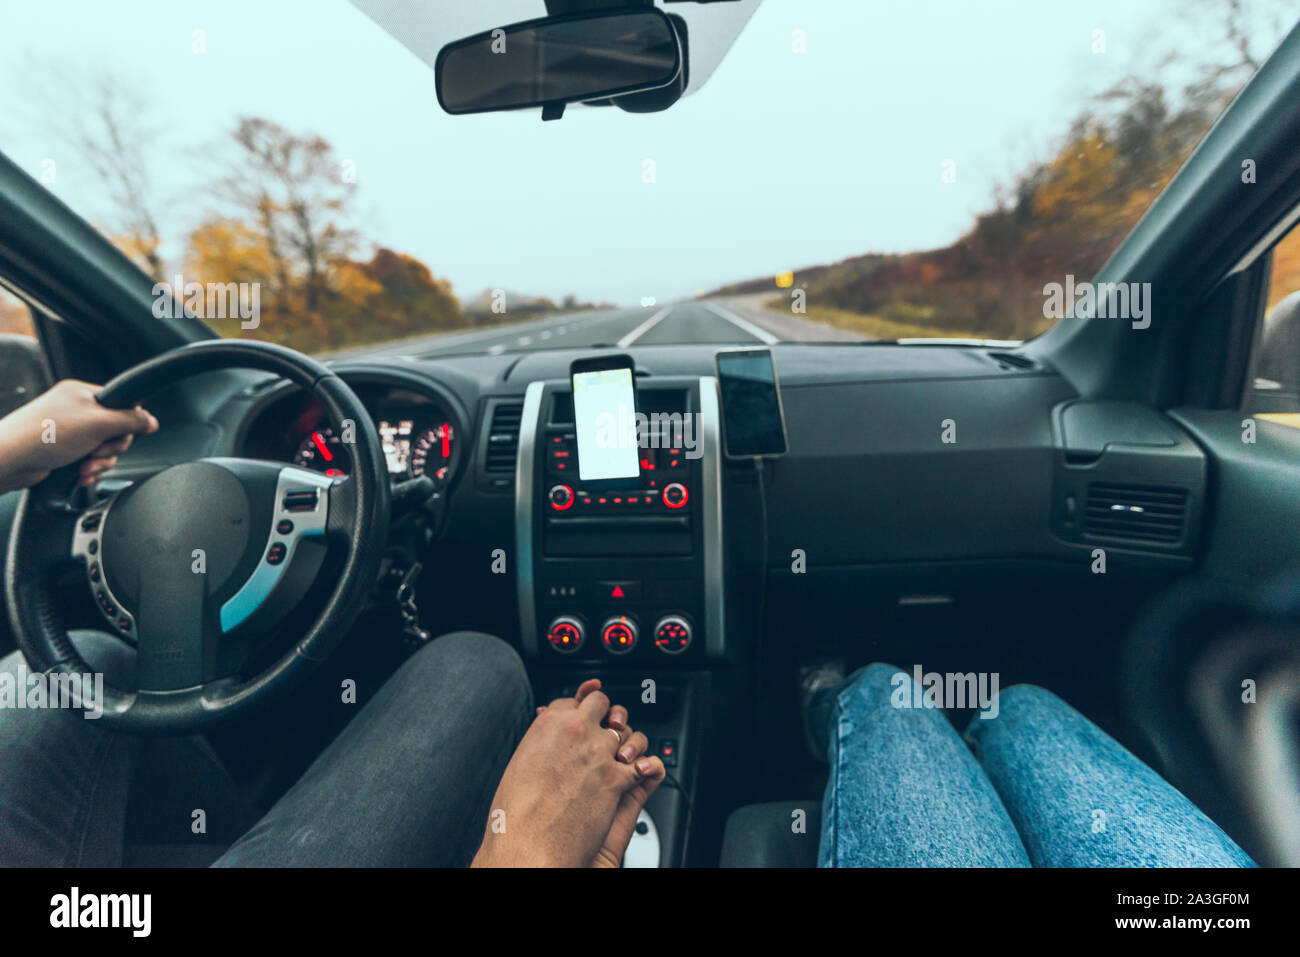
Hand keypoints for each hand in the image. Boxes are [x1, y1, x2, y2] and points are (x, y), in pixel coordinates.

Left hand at [0, 380, 158, 492]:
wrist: (11, 460)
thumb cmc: (44, 435)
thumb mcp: (98, 423)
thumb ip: (130, 421)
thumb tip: (152, 421)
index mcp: (83, 393)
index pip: (123, 404)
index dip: (127, 422)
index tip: (123, 434)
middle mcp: (77, 410)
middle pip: (117, 430)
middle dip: (110, 448)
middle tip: (97, 452)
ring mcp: (71, 431)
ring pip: (105, 448)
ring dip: (100, 462)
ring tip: (85, 467)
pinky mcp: (65, 450)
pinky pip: (91, 459)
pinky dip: (90, 469)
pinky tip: (81, 474)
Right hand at [471, 679, 664, 867]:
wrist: (529, 848)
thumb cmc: (515, 816)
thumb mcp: (518, 769)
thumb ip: (539, 751)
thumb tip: (545, 750)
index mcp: (546, 725)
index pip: (571, 702)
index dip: (581, 706)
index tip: (586, 709)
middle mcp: (574, 731)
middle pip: (601, 704)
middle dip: (606, 714)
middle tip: (607, 726)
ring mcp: (598, 752)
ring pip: (625, 732)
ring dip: (626, 743)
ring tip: (622, 755)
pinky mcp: (615, 778)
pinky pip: (640, 765)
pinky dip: (642, 770)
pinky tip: (637, 775)